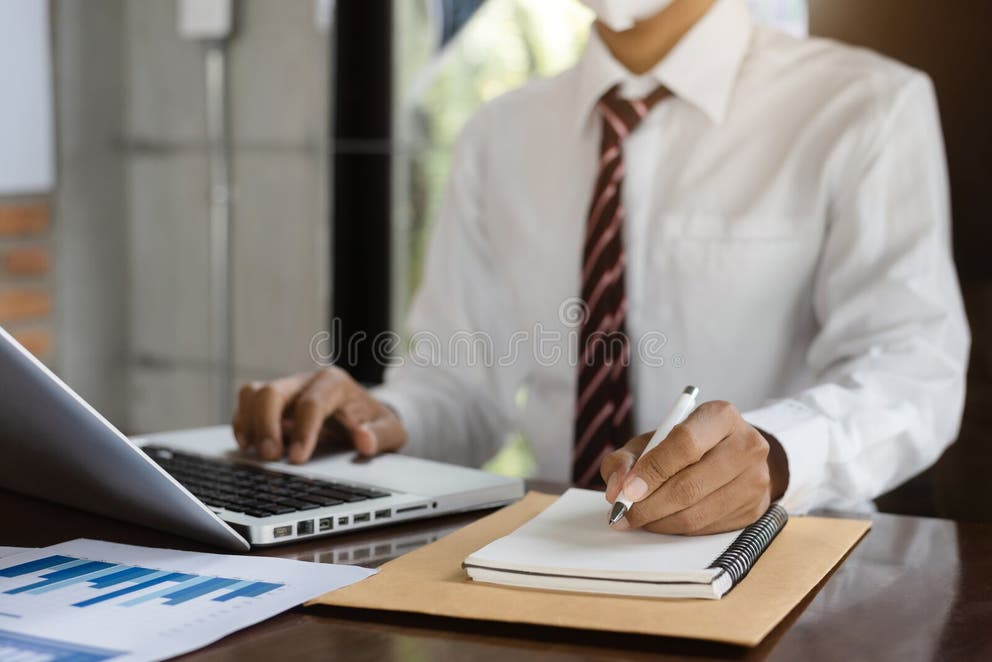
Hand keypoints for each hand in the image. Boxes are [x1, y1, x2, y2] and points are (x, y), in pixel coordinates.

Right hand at [231, 367, 405, 463]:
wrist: (365, 417)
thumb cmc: (375, 424)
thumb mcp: (390, 431)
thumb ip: (380, 436)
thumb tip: (364, 439)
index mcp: (335, 383)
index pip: (312, 402)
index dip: (302, 430)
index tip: (297, 459)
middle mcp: (306, 381)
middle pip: (273, 392)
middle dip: (266, 425)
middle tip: (269, 457)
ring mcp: (287, 390)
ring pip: (254, 393)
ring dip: (249, 423)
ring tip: (255, 453)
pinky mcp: (272, 403)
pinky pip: (246, 404)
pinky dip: (241, 423)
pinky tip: (246, 446)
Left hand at [600, 401, 788, 534]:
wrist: (734, 456)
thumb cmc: (688, 445)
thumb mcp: (653, 440)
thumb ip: (627, 458)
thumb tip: (616, 489)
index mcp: (720, 416)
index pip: (685, 444)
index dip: (652, 470)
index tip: (627, 491)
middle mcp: (746, 445)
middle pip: (691, 485)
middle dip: (649, 505)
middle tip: (623, 513)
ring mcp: (755, 480)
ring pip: (697, 513)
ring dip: (659, 522)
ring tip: (637, 519)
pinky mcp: (754, 509)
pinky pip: (706, 529)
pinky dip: (676, 529)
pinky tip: (661, 522)